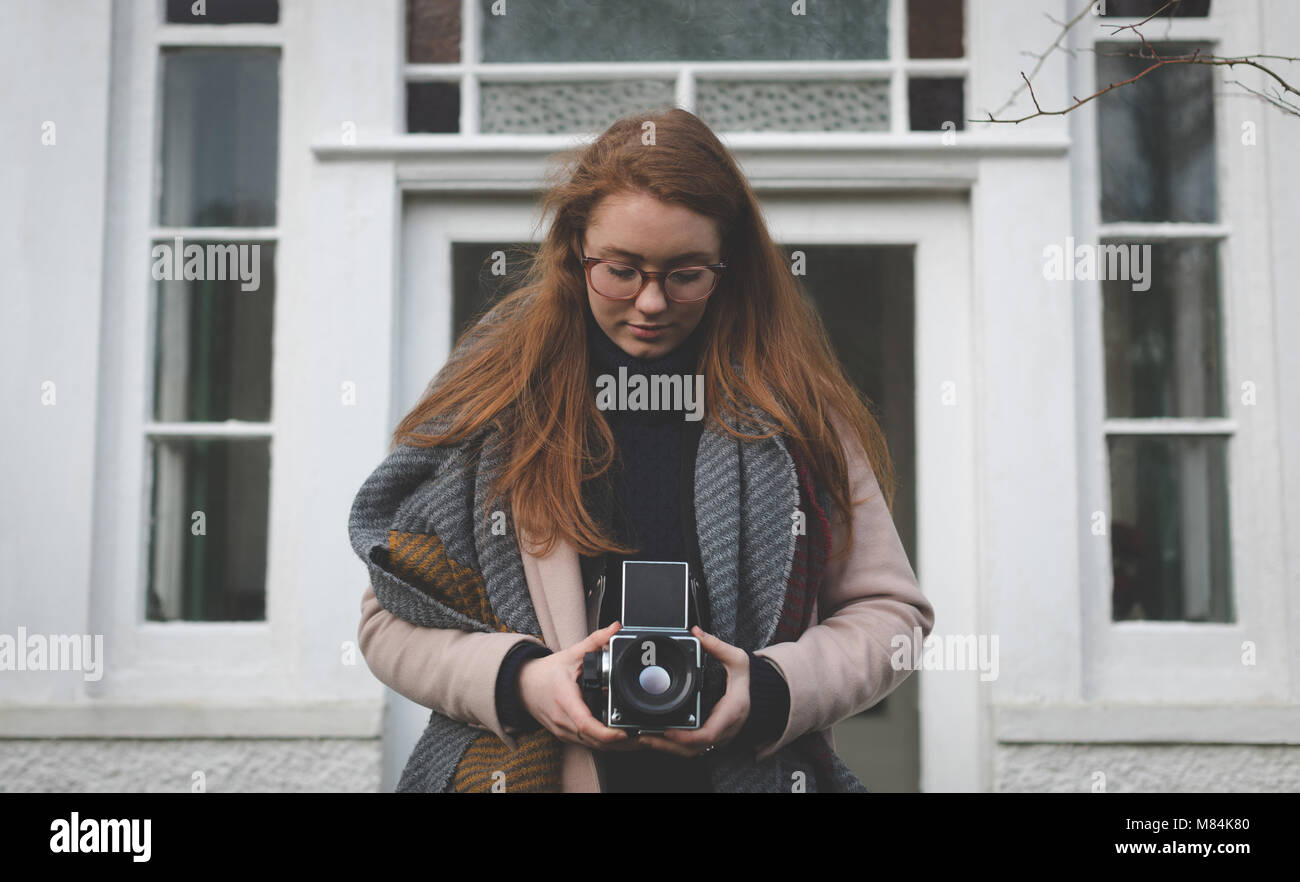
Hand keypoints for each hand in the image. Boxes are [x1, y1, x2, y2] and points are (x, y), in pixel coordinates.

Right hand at [518, 621, 643, 751]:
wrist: (522, 687)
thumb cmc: (545, 673)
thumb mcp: (570, 654)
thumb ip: (594, 640)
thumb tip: (615, 628)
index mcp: (565, 700)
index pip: (585, 724)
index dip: (606, 732)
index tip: (624, 732)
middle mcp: (563, 720)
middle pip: (594, 741)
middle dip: (621, 743)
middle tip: (645, 737)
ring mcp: (564, 731)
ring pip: (593, 746)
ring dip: (617, 747)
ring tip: (640, 740)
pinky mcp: (566, 736)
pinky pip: (588, 745)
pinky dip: (606, 745)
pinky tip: (623, 740)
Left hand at [636, 626, 749, 757]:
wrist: (762, 698)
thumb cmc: (751, 681)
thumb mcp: (739, 660)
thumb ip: (717, 646)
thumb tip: (697, 632)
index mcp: (730, 713)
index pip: (707, 734)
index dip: (685, 737)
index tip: (666, 731)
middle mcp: (723, 731)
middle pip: (692, 749)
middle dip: (666, 746)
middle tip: (642, 736)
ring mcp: (718, 738)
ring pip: (690, 752)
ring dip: (666, 748)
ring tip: (643, 738)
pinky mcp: (712, 739)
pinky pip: (691, 749)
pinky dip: (672, 747)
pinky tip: (656, 739)